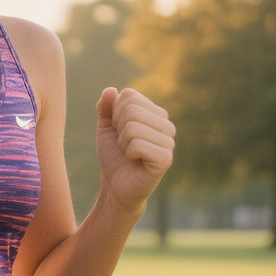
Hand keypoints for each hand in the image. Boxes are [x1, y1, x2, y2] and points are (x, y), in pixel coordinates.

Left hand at [95, 87, 174, 213]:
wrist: (116, 185)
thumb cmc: (114, 155)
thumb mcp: (106, 127)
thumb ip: (106, 107)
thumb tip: (110, 90)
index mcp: (155, 113)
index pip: (129, 95)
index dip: (115, 113)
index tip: (119, 131)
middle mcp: (166, 124)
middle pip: (130, 109)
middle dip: (118, 128)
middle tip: (124, 144)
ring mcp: (169, 141)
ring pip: (132, 126)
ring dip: (123, 142)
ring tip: (130, 153)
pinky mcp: (165, 158)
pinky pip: (137, 144)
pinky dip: (129, 153)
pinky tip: (136, 161)